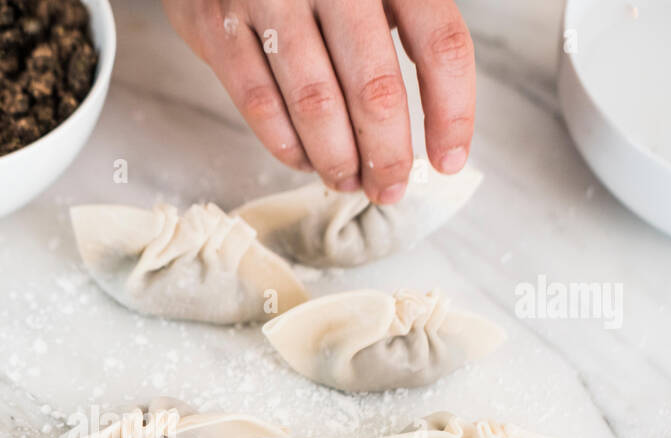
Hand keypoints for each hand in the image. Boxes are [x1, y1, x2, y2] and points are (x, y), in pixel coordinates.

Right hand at [163, 0, 475, 202]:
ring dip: (336, 158)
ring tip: (346, 181)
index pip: (439, 44)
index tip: (449, 160)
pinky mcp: (218, 26)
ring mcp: (270, 0)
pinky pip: (259, 102)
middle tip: (389, 187)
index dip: (451, 112)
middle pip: (376, 88)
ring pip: (315, 104)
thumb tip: (433, 122)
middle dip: (387, 154)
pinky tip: (303, 159)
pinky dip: (285, 144)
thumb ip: (403, 23)